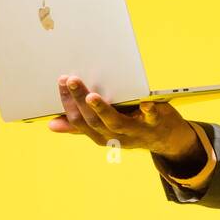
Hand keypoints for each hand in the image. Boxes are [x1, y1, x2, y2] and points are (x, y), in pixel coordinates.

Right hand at [48, 75, 199, 162]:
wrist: (169, 139)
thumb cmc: (133, 127)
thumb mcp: (106, 129)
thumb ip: (81, 126)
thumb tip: (51, 124)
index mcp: (102, 136)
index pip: (79, 121)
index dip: (68, 103)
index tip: (62, 82)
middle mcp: (117, 136)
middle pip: (94, 121)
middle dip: (80, 101)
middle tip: (71, 80)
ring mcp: (137, 131)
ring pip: (116, 123)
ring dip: (103, 109)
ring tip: (92, 95)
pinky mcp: (156, 123)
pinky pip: (152, 118)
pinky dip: (149, 111)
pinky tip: (145, 102)